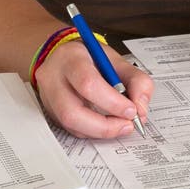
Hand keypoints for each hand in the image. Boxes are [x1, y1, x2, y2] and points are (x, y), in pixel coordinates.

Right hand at [36, 40, 153, 138]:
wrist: (64, 57)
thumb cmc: (89, 57)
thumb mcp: (115, 59)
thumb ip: (135, 80)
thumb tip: (140, 108)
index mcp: (71, 58)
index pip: (88, 83)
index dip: (112, 101)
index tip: (131, 110)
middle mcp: (53, 79)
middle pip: (72, 112)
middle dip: (104, 125)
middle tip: (127, 125)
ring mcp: (49, 98)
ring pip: (69, 126)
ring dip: (100, 131)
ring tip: (120, 126)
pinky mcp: (51, 113)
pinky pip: (72, 130)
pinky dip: (93, 131)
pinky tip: (106, 125)